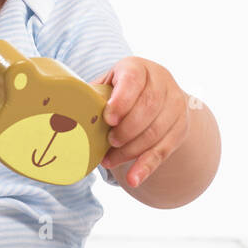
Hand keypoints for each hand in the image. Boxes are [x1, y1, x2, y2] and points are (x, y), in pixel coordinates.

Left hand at [92, 57, 191, 189]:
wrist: (154, 97)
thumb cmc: (118, 94)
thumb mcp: (106, 88)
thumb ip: (92, 97)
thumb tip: (66, 114)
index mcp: (138, 68)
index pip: (134, 79)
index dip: (122, 100)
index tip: (108, 119)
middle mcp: (162, 81)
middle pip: (149, 107)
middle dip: (127, 129)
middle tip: (110, 141)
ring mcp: (175, 104)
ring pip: (157, 130)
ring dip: (131, 150)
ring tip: (110, 160)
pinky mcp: (180, 127)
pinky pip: (164, 149)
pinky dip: (146, 166)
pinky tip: (133, 179)